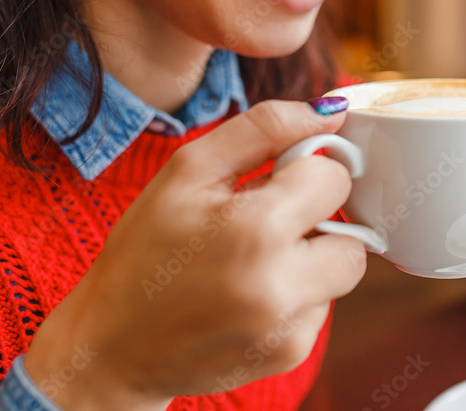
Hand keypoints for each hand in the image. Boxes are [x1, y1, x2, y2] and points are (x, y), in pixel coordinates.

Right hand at [24, 101, 366, 409]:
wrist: (112, 346)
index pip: (334, 178)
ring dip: (311, 258)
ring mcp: (289, 327)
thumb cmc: (146, 249)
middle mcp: (281, 285)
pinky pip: (322, 306)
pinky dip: (297, 294)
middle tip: (264, 223)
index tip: (273, 180)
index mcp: (256, 229)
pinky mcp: (291, 353)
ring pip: (342, 270)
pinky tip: (249, 294)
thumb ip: (264, 129)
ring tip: (254, 260)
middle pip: (352, 234)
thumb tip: (330, 112)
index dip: (305, 171)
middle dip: (316, 220)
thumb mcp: (189, 171)